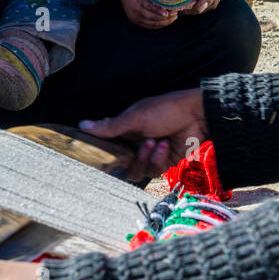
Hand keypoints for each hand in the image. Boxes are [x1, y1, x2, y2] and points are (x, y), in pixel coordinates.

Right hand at [81, 87, 206, 179]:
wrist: (196, 115)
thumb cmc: (166, 109)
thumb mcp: (135, 117)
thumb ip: (110, 126)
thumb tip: (82, 125)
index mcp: (126, 129)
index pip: (108, 146)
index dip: (104, 154)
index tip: (99, 157)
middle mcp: (135, 143)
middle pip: (122, 164)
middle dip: (128, 158)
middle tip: (134, 148)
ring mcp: (149, 153)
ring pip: (137, 170)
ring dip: (145, 157)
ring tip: (154, 141)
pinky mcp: (164, 162)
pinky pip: (154, 170)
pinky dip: (158, 158)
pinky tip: (165, 145)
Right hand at [111, 0, 176, 28]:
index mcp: (136, 0)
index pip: (149, 8)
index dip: (158, 11)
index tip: (167, 12)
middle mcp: (134, 10)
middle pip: (152, 17)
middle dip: (165, 18)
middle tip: (175, 14)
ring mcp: (134, 17)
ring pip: (151, 23)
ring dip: (164, 22)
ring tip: (174, 17)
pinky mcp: (135, 21)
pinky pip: (149, 26)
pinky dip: (159, 25)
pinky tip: (167, 21)